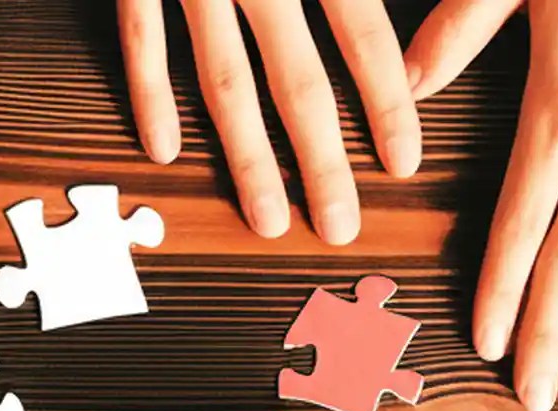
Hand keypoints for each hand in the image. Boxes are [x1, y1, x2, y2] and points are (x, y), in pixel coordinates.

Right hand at [117, 0, 421, 243]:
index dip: (387, 103)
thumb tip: (416, 41)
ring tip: (267, 219)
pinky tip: (164, 152)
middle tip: (340, 228)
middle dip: (321, 162)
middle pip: (297, 80)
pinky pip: (141, 36)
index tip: (403, 165)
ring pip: (223, 77)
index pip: (364, 35)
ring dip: (247, 156)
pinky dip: (151, 94)